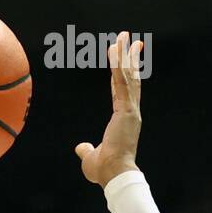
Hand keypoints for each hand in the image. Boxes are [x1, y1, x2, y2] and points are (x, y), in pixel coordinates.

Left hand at [74, 31, 142, 187]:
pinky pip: (121, 83)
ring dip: (124, 56)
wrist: (114, 175)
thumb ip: (86, 149)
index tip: (127, 58)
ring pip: (127, 77)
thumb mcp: (90, 157)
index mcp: (124, 119)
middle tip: (130, 38)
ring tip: (123, 36)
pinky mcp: (126, 110)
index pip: (124, 91)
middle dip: (130, 57)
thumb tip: (80, 147)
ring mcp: (130, 110)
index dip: (125, 74)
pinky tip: (114, 52)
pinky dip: (117, 67)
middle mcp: (131, 111)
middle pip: (131, 78)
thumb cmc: (105, 170)